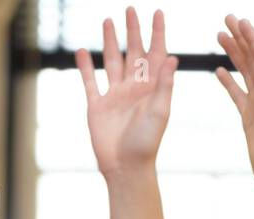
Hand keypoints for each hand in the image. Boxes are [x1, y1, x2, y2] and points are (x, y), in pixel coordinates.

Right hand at [76, 8, 177, 177]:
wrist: (125, 168)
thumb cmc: (146, 144)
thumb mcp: (160, 112)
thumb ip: (165, 85)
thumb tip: (172, 56)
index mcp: (151, 88)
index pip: (155, 54)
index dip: (157, 33)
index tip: (158, 13)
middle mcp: (133, 89)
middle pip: (132, 52)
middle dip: (132, 31)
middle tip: (131, 9)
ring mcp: (114, 96)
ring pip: (111, 61)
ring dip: (109, 42)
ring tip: (107, 21)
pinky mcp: (97, 106)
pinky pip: (90, 81)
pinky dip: (85, 66)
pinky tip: (81, 51)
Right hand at [215, 15, 253, 194]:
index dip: (252, 39)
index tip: (240, 21)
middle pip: (252, 58)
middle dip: (241, 38)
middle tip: (227, 18)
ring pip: (244, 72)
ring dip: (234, 53)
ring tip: (220, 36)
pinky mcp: (249, 118)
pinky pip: (237, 93)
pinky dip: (228, 81)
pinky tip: (219, 70)